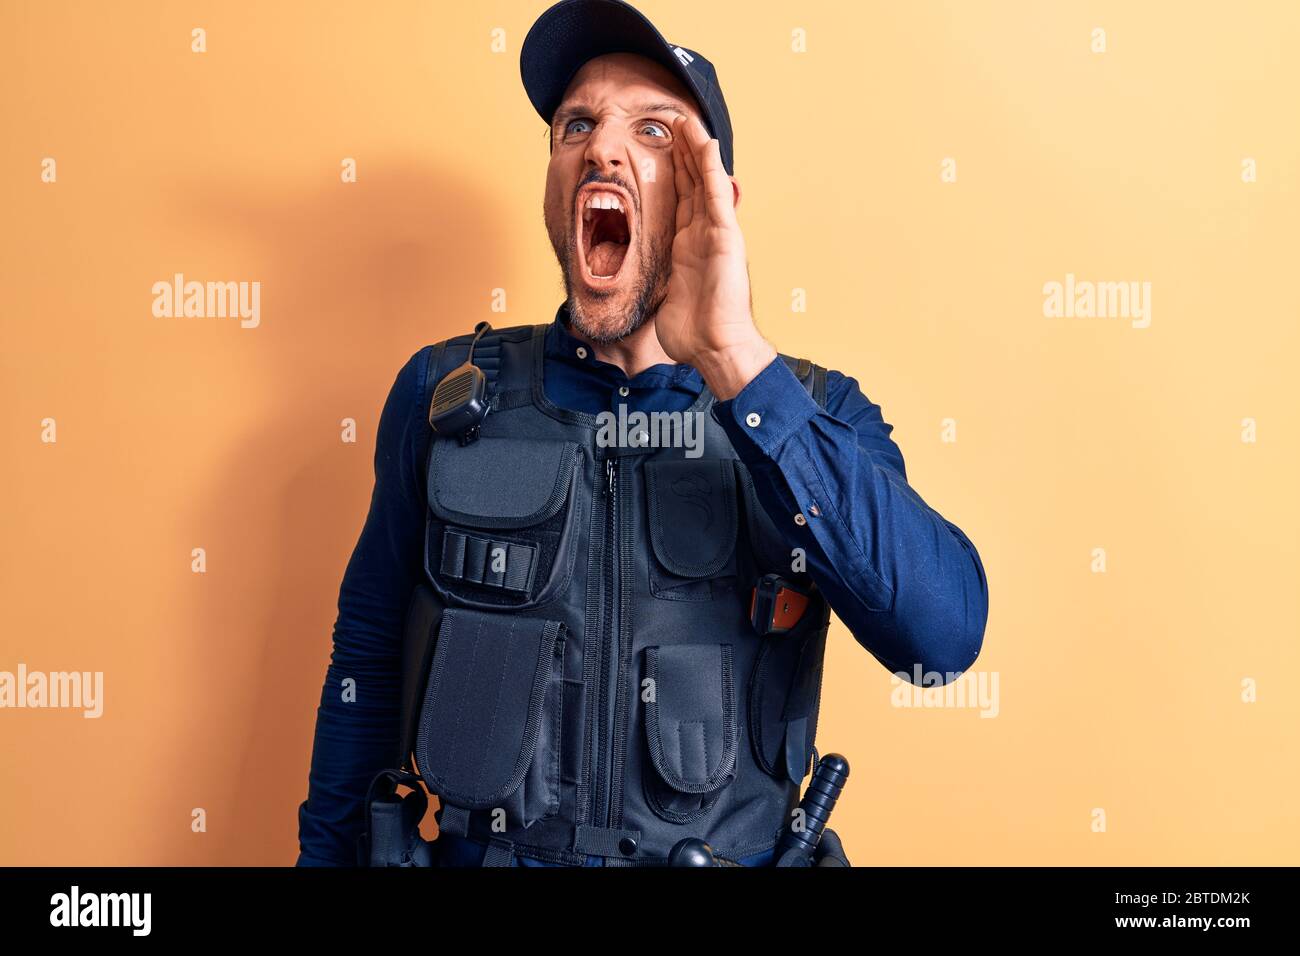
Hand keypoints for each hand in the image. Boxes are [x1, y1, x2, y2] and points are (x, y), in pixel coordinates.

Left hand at [655, 114, 775, 399]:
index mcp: (688, 247)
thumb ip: (652, 283)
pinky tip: (705, 144)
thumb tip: (626, 291)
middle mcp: (703, 235)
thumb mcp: (663, 298)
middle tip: (674, 120)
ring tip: (686, 120)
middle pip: (692, 183)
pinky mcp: (725, 238)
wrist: (716, 348)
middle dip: (683, 151)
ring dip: (696, 149)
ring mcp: (716, 234)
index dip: (672, 173)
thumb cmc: (692, 333)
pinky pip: (715, 196)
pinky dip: (710, 168)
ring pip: (704, 181)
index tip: (662, 146)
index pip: (680, 200)